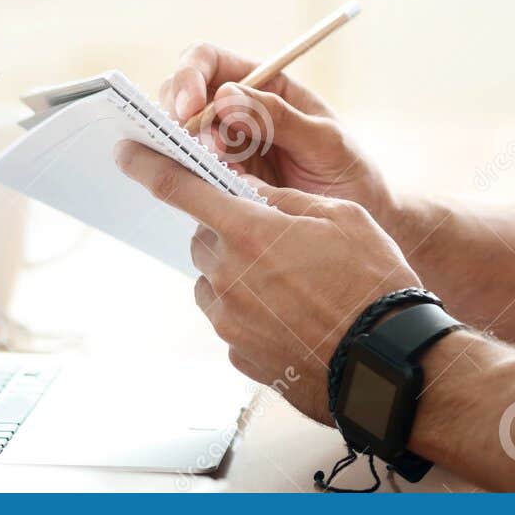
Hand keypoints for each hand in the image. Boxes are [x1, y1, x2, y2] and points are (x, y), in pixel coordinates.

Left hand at [115, 140, 421, 423]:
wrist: (387, 360)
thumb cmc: (372, 282)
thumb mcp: (339, 216)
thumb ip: (283, 201)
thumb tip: (250, 193)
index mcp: (247, 231)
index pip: (179, 189)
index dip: (147, 166)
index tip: (127, 154)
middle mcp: (227, 276)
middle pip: (204, 238)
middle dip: (230, 231)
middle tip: (277, 239)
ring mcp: (229, 320)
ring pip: (215, 280)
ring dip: (239, 273)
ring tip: (293, 283)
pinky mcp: (239, 355)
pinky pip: (232, 319)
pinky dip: (253, 311)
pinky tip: (294, 315)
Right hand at [160, 42, 395, 226]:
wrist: (363, 220)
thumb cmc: (351, 172)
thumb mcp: (325, 142)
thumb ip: (279, 118)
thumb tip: (225, 96)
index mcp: (264, 86)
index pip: (209, 61)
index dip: (190, 75)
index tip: (191, 107)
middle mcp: (237, 112)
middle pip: (181, 95)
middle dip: (178, 115)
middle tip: (194, 146)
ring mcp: (226, 148)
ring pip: (180, 136)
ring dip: (183, 149)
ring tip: (212, 168)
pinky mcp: (221, 182)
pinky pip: (190, 174)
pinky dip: (189, 178)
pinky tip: (208, 189)